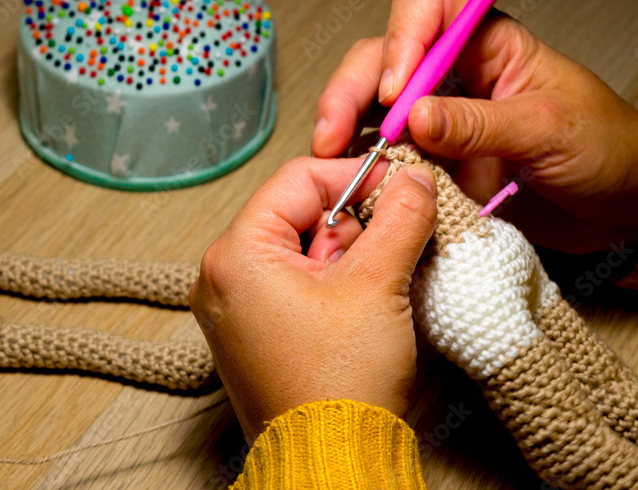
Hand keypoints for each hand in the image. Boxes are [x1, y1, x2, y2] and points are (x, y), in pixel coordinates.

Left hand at [189, 156, 436, 440]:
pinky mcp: (255, 331)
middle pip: (300, 211)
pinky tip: (362, 306)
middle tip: (392, 247)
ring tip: (377, 286)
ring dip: (349, 255)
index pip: (300, 178)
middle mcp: (223, 275)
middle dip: (354, 223)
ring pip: (303, 247)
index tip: (402, 185)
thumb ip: (400, 217)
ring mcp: (236, 306)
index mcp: (237, 254)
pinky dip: (335, 282)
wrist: (332, 463)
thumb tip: (414, 178)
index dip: (357, 176)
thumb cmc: (340, 385)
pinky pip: (296, 282)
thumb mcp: (378, 284)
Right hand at [311, 0, 637, 252]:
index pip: (427, 3)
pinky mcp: (434, 161)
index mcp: (489, 41)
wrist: (625, 208)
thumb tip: (411, 116)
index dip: (402, 37)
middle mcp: (455, 72)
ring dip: (347, 129)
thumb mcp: (549, 130)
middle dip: (350, 90)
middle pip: (382, 55)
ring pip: (371, 104)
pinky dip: (364, 166)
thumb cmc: (608, 148)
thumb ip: (480, 124)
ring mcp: (440, 118)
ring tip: (335, 166)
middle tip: (332, 138)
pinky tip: (356, 186)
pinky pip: (386, 154)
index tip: (397, 92)